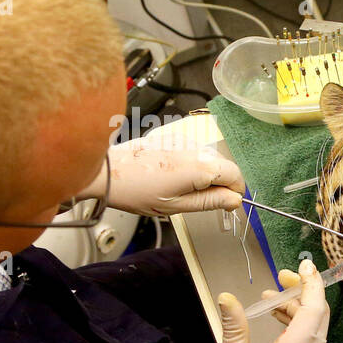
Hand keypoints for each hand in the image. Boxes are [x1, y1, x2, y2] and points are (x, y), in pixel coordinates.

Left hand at [89, 139, 244, 215]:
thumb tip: (234, 201)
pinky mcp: (172, 137)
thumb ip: (210, 202)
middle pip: (224, 165)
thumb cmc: (135, 190)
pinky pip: (194, 151)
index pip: (236, 175)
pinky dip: (191, 163)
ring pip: (209, 158)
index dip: (234, 191)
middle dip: (219, 182)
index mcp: (200, 167)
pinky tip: (172, 175)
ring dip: (205, 173)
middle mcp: (195, 148)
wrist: (105, 171)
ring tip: (181, 188)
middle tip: (200, 200)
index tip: (225, 203)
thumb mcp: (177, 206)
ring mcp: (183, 140)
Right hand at [190, 259, 329, 342]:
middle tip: (281, 278)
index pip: (314, 306)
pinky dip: (300, 325)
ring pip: (315, 327)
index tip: (303, 265)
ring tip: (271, 300)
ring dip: (299, 309)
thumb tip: (226, 297)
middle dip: (303, 291)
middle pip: (318, 313)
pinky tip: (279, 322)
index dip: (312, 282)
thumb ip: (234, 326)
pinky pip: (312, 341)